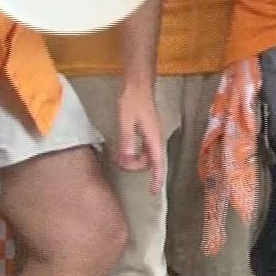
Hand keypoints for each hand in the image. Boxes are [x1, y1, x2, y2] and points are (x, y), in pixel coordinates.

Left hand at [114, 78, 165, 194]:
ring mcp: (153, 134)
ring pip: (147, 156)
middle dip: (135, 166)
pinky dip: (133, 153)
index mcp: (153, 137)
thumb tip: (126, 159)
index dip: (157, 179)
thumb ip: (127, 140)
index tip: (153, 192)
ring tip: (118, 155)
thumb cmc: (132, 99)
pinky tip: (122, 149)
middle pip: (150, 162)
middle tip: (119, 161)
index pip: (158, 163)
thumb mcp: (126, 120)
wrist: (138, 83)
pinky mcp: (148, 131)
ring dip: (133, 160)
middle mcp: (156, 138)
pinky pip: (143, 149)